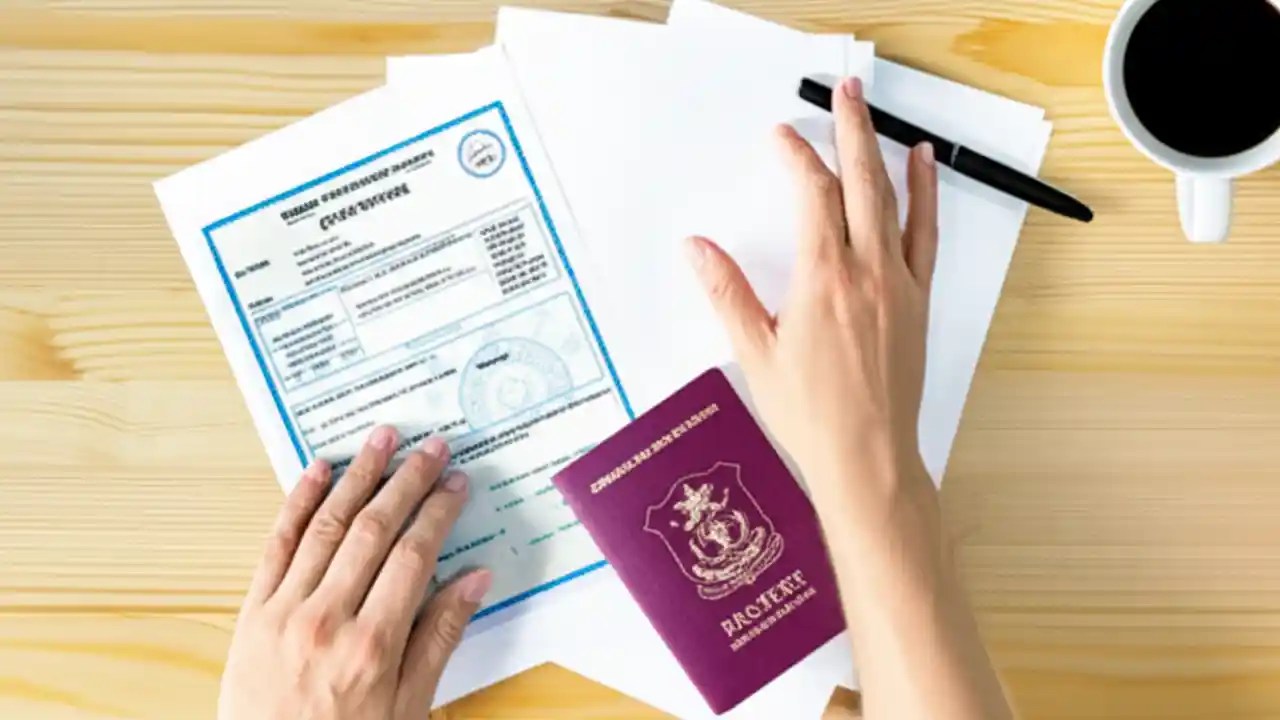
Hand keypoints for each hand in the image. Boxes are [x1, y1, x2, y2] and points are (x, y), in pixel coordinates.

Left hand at [219, 426, 491, 719]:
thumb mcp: (409, 706)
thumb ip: (439, 638)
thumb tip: (474, 579)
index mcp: (373, 643)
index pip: (414, 555)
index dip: (439, 511)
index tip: (457, 483)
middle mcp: (327, 617)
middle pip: (374, 529)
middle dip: (408, 480)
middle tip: (431, 447)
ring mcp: (285, 611)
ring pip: (327, 525)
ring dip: (359, 476)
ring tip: (382, 439)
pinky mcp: (252, 613)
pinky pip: (277, 544)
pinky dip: (297, 502)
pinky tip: (318, 471)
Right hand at [687, 75, 938, 514]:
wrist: (868, 457)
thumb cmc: (812, 415)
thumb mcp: (754, 353)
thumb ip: (727, 293)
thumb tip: (699, 248)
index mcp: (824, 280)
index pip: (813, 196)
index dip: (797, 157)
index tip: (782, 137)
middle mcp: (868, 272)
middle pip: (861, 181)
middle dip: (851, 129)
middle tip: (846, 91)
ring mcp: (899, 284)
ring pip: (895, 200)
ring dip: (885, 151)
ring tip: (877, 114)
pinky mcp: (918, 300)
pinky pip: (927, 234)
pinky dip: (926, 195)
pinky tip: (923, 170)